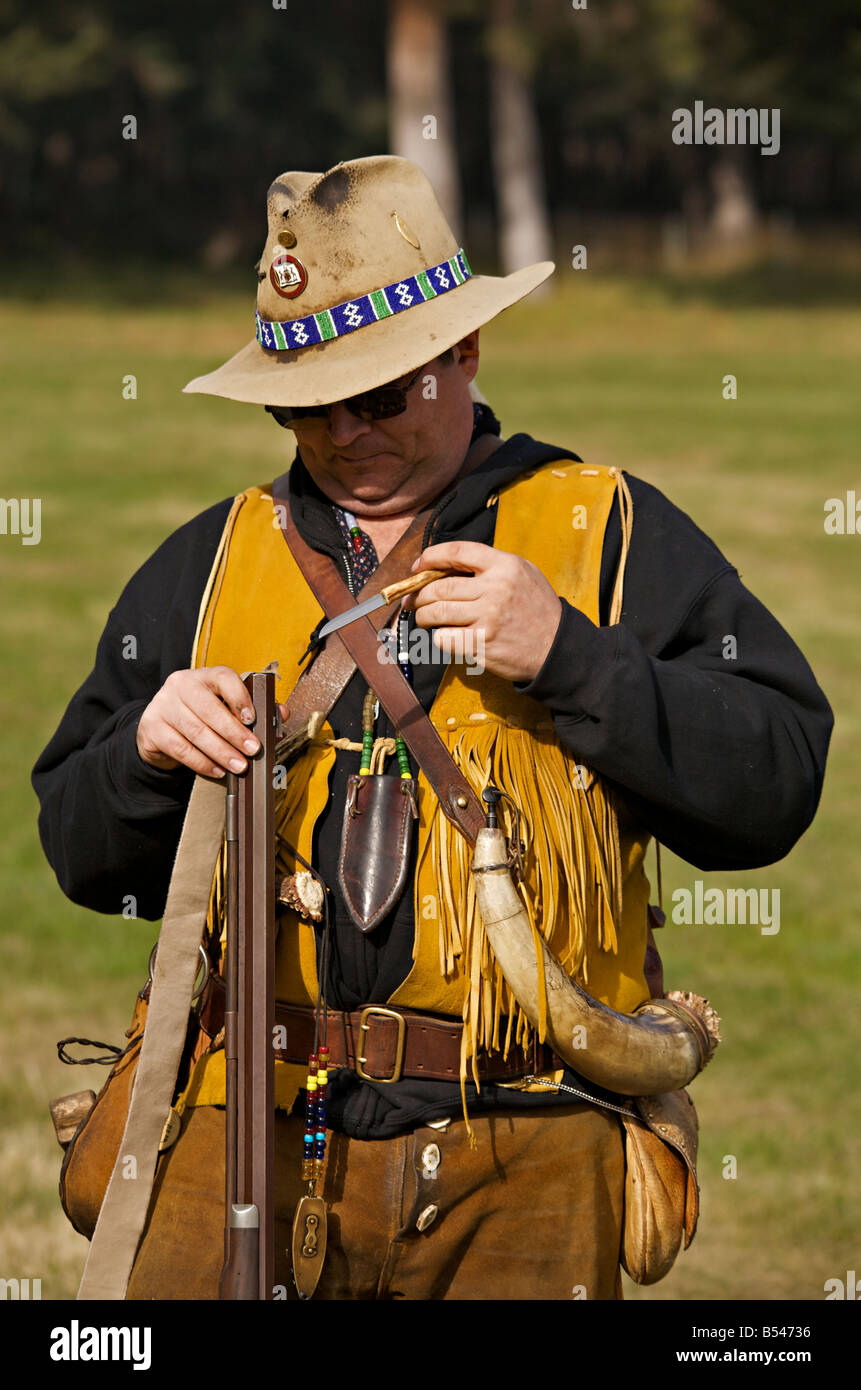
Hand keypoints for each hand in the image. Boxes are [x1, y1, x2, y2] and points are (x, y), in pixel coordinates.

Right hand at [136, 665, 288, 778]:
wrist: (159, 728)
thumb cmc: (201, 716)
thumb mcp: (224, 707)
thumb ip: (254, 709)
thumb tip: (282, 713)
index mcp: (204, 676)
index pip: (223, 677)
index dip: (240, 696)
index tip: (253, 719)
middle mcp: (181, 685)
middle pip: (209, 708)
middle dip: (234, 733)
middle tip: (253, 750)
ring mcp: (164, 705)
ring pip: (195, 731)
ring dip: (221, 751)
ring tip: (239, 766)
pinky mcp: (152, 728)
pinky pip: (180, 748)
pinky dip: (201, 762)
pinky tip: (217, 770)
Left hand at [406, 542, 562, 682]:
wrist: (556, 647)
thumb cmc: (537, 609)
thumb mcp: (523, 574)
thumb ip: (490, 566)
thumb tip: (447, 567)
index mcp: (504, 565)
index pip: (457, 552)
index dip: (430, 557)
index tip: (419, 567)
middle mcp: (495, 588)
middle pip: (440, 587)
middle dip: (419, 594)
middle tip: (414, 601)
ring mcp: (487, 617)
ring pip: (436, 612)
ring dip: (423, 616)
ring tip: (424, 618)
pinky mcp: (482, 644)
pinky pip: (444, 638)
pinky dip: (439, 637)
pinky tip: (445, 636)